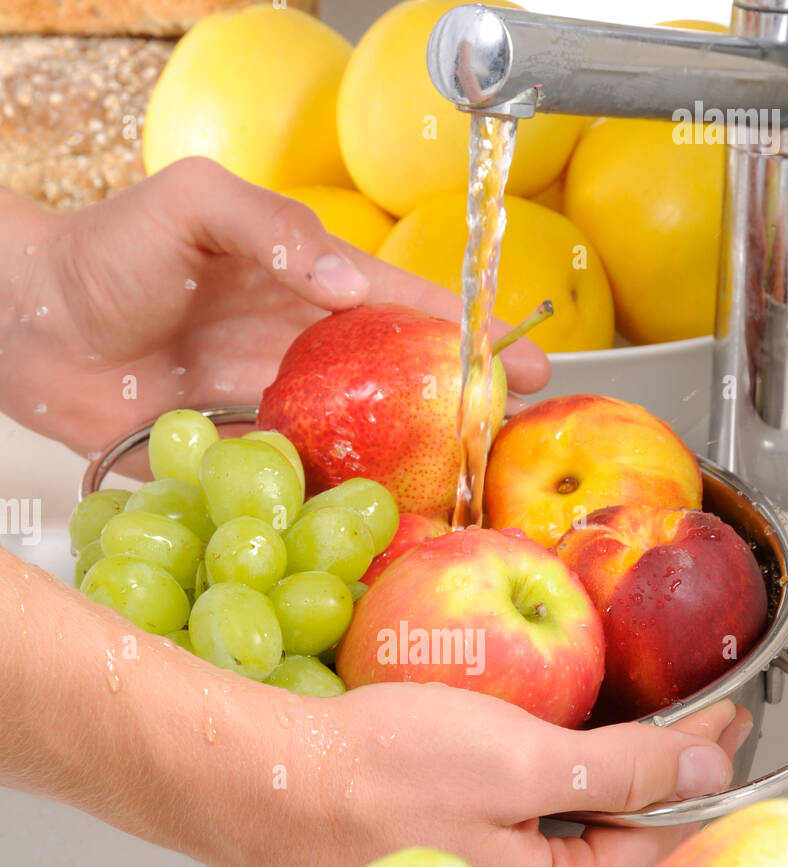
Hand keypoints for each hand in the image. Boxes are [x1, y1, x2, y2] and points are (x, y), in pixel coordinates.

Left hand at [1, 158, 548, 455]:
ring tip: (471, 499)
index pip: (405, 310)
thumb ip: (271, 226)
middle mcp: (305, 358)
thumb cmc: (108, 249)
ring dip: (417, 470)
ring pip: (365, 444)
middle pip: (402, 387)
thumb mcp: (195, 204)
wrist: (36, 323)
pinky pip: (302, 491)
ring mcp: (277, 415)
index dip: (468, 335)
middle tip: (520, 443)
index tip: (528, 361)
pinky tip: (385, 531)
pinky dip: (343, 509)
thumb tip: (344, 282)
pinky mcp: (241, 465)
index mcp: (307, 288)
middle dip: (464, 412)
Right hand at [193, 675, 750, 866]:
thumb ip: (622, 772)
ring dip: (605, 780)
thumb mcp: (516, 761)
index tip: (727, 712)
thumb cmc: (373, 775)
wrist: (258, 780)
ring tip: (629, 723)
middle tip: (690, 712)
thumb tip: (706, 767)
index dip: (703, 771)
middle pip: (622, 846)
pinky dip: (551, 787)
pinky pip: (524, 832)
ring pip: (572, 838)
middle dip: (660, 778)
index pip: (664, 841)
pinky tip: (548, 750)